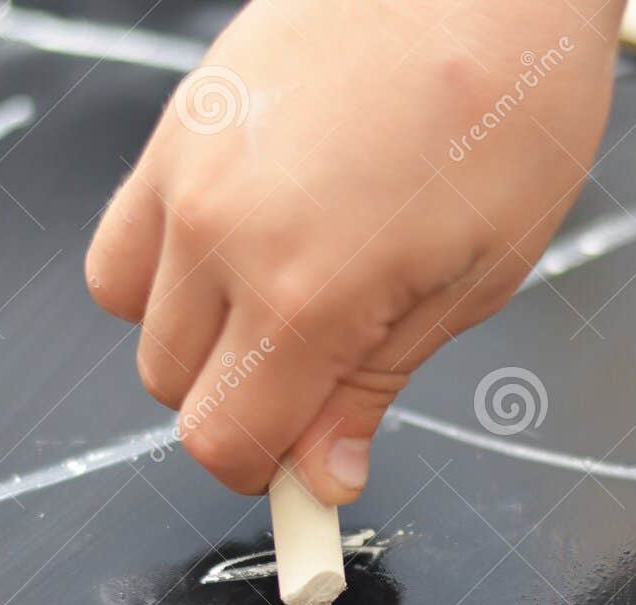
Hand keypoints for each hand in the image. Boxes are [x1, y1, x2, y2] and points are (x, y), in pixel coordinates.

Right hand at [86, 0, 628, 502]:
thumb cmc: (513, 99)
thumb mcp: (478, 275)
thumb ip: (376, 382)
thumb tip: (323, 473)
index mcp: (307, 289)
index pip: (226, 442)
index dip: (269, 474)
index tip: (312, 472)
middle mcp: (222, 232)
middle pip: (174, 392)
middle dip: (243, 406)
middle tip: (322, 374)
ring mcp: (186, 169)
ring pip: (134, 321)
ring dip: (197, 343)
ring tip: (282, 301)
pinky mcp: (176, 123)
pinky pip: (122, 240)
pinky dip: (166, 271)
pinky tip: (243, 243)